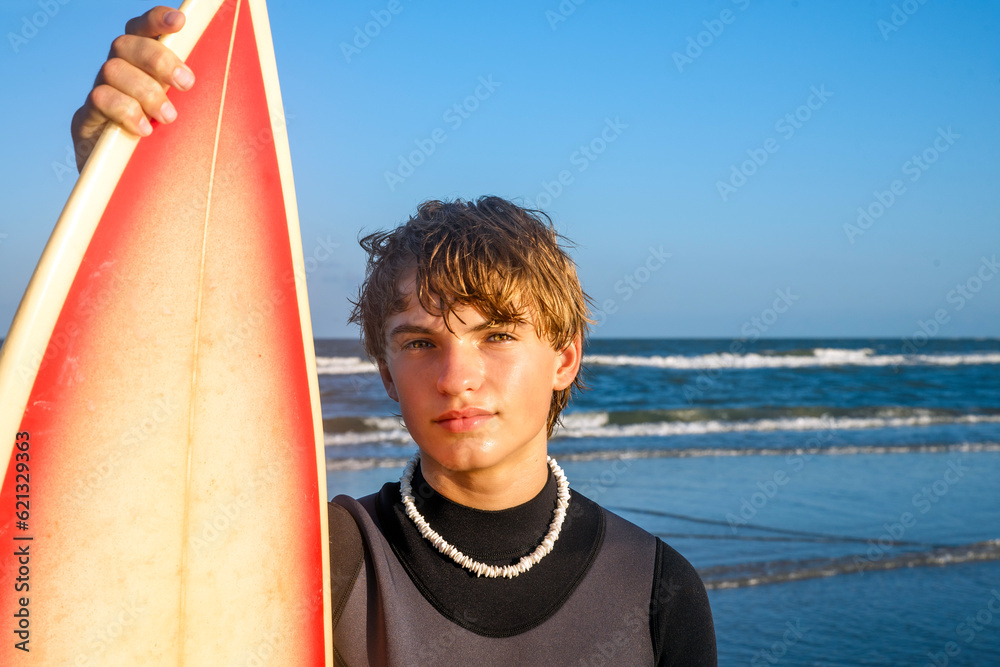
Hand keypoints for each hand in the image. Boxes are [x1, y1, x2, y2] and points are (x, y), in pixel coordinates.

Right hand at [70, 6, 194, 170]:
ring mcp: (100, 94)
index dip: (157, 20)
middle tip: (187, 84)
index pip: (142, 29)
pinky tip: (143, 130)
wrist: (131, 186)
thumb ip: (198, 101)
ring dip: (145, 90)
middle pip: (125, 44)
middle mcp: (118, 73)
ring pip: (112, 70)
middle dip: (159, 59)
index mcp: (140, 65)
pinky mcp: (86, 119)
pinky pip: (99, 100)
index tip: (180, 21)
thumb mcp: (189, 120)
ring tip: (167, 117)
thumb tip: (236, 88)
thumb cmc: (168, 148)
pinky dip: (124, 111)